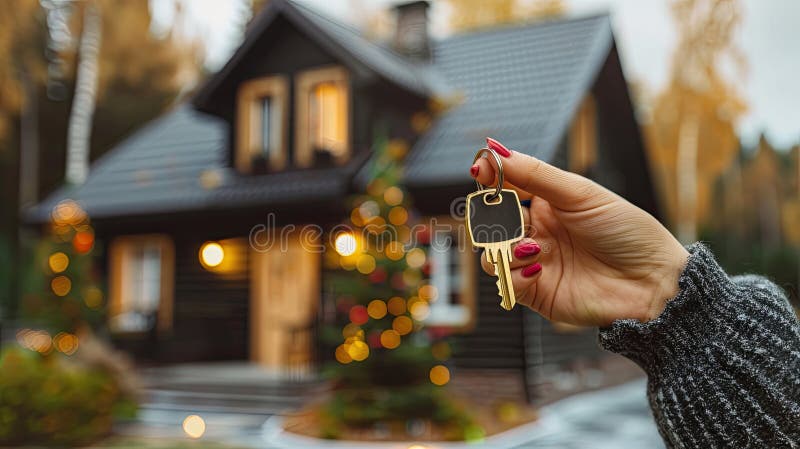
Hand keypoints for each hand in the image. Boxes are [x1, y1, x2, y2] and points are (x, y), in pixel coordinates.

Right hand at [471, 138, 688, 326]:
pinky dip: (514, 273)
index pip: (504, 188)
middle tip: (506, 216)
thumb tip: (496, 151)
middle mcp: (536, 232)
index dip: (489, 178)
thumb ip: (535, 174)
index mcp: (546, 204)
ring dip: (504, 247)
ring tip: (531, 248)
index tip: (480, 169)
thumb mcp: (580, 194)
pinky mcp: (535, 292)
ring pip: (491, 252)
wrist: (654, 281)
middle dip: (492, 216)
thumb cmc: (628, 232)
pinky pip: (506, 282)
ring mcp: (533, 262)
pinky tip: (539, 269)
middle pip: (492, 221)